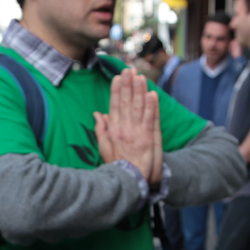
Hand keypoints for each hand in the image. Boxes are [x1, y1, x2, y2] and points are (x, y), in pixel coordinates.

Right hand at [94, 68, 162, 184]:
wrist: (128, 179)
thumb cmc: (115, 164)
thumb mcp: (103, 147)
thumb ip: (100, 129)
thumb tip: (97, 114)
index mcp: (113, 129)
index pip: (115, 105)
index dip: (117, 90)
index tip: (118, 78)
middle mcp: (124, 128)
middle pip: (127, 102)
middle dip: (128, 85)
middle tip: (129, 70)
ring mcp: (137, 132)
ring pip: (139, 107)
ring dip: (140, 90)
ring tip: (140, 77)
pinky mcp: (148, 138)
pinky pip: (150, 118)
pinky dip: (152, 106)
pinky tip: (152, 94)